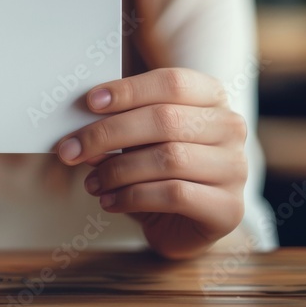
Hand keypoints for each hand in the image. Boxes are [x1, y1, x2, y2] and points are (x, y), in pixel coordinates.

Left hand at [55, 68, 247, 258]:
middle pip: (165, 120)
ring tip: (91, 182)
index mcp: (212, 97)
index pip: (172, 83)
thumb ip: (118, 129)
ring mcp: (234, 168)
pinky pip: (174, 194)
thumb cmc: (159, 171)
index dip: (129, 90)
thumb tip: (81, 133)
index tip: (90, 103)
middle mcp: (230, 128)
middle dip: (108, 134)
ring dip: (117, 170)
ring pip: (168, 158)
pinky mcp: (228, 207)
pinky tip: (110, 201)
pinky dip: (132, 197)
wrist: (185, 223)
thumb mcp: (138, 141)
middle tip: (71, 149)